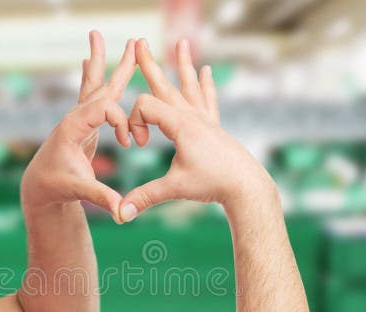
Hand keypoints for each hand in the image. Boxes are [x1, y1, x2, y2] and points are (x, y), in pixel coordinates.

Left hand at [21, 32, 135, 222]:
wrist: (39, 187)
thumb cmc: (56, 187)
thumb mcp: (80, 191)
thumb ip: (101, 197)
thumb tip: (122, 212)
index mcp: (73, 127)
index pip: (104, 109)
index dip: (122, 122)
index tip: (130, 143)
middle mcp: (74, 117)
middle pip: (100, 85)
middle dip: (119, 65)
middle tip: (133, 41)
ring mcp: (79, 118)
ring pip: (97, 86)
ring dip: (108, 64)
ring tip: (115, 40)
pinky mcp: (84, 124)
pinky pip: (94, 97)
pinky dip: (99, 78)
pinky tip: (90, 60)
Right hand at [118, 39, 274, 222]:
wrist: (246, 186)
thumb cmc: (213, 184)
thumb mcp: (174, 189)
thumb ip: (144, 198)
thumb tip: (119, 215)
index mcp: (181, 124)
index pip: (144, 106)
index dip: (134, 122)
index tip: (139, 145)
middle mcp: (192, 116)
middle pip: (165, 84)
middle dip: (149, 64)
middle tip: (138, 42)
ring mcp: (204, 119)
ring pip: (189, 85)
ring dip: (182, 64)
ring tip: (182, 42)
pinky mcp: (213, 127)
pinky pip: (206, 99)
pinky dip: (204, 85)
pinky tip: (206, 71)